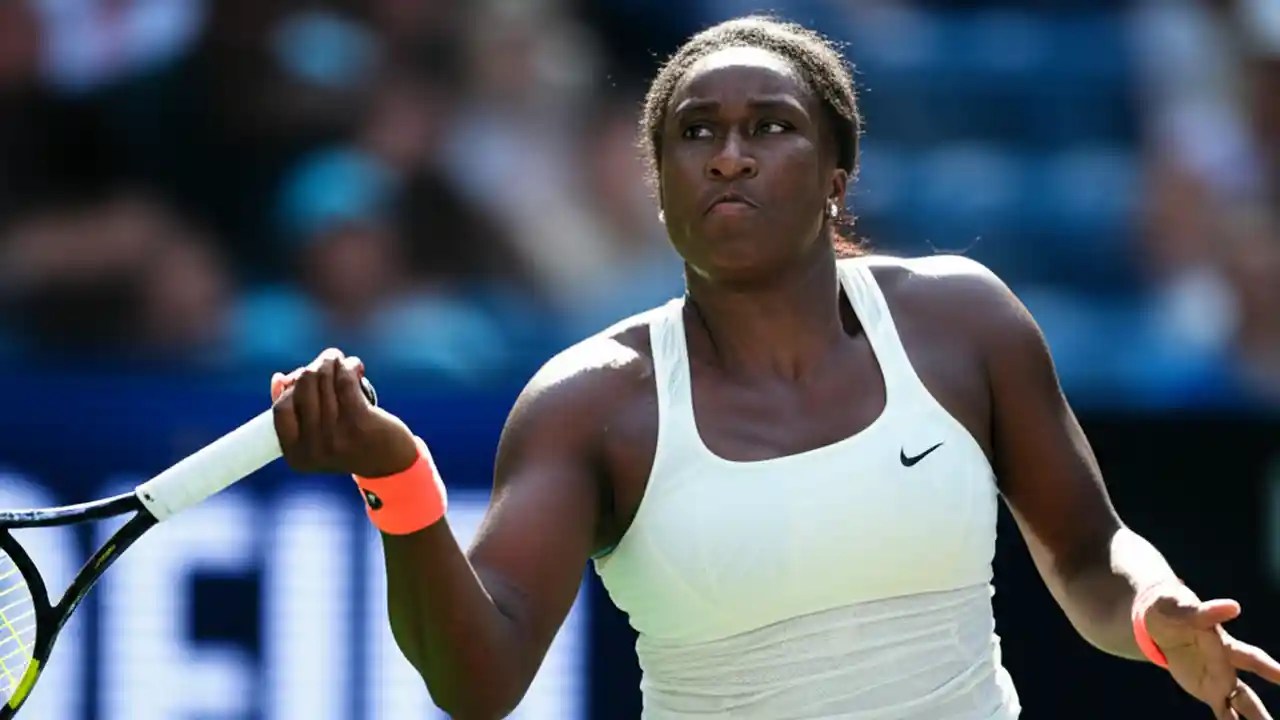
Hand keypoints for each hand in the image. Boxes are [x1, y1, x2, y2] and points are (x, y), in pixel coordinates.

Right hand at [272, 348, 419, 477]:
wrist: (391, 462)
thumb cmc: (350, 441)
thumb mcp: (318, 433)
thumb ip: (296, 409)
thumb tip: (280, 377)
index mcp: (297, 456)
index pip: (281, 409)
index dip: (289, 389)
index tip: (302, 379)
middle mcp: (313, 448)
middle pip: (303, 388)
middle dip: (314, 367)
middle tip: (327, 361)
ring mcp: (335, 436)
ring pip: (323, 379)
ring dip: (331, 361)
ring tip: (338, 359)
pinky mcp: (358, 422)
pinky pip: (344, 381)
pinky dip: (348, 367)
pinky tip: (354, 365)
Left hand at [1145, 585, 1279, 718]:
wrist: (1158, 621)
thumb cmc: (1173, 608)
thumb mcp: (1182, 608)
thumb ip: (1206, 611)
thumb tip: (1233, 606)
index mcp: (1224, 645)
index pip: (1252, 659)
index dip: (1271, 670)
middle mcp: (1227, 666)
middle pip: (1248, 696)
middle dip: (1261, 714)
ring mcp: (1220, 680)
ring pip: (1243, 706)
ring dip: (1256, 719)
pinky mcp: (1208, 690)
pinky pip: (1224, 711)